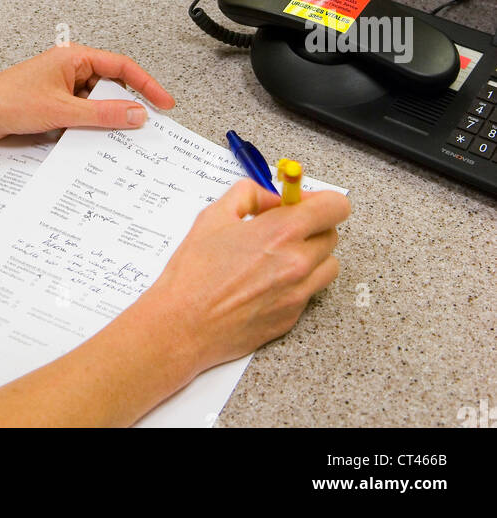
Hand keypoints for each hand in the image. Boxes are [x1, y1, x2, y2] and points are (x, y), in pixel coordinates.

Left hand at [0, 44, 174, 142]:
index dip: (147, 84)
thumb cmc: (8, 100)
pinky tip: (89, 138)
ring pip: (97, 102)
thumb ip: (102, 114)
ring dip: (104, 118)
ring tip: (112, 135)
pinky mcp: (53, 102)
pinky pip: (82, 112)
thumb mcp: (63, 111)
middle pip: (111, 85)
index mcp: (75, 57)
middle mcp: (70, 68)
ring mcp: (62, 86)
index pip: (122, 66)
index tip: (164, 103)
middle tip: (139, 126)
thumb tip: (135, 114)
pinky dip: (89, 124)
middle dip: (125, 105)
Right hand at [134, 181, 350, 382]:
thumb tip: (270, 197)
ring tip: (280, 255)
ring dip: (312, 255)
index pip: (334, 207)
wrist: (183, 324)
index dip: (321, 200)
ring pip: (328, 265)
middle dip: (312, 226)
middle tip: (285, 227)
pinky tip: (267, 280)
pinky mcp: (292, 317)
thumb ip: (249, 195)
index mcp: (281, 233)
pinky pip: (310, 291)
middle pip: (332, 235)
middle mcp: (298, 263)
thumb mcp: (214, 216)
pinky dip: (297, 282)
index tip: (302, 202)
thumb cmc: (194, 273)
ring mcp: (298, 294)